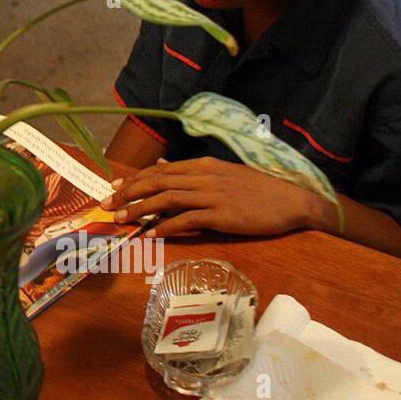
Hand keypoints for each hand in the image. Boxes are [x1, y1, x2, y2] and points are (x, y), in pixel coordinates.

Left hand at [101, 157, 313, 237]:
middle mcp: (204, 176)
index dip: (134, 179)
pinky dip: (167, 226)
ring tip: (122, 220)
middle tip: (108, 206)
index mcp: (203, 165)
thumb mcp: (222, 173)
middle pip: (157, 182)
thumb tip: (162, 165)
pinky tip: (152, 234)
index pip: (160, 170)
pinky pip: (188, 220)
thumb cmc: (258, 189)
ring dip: (141, 210)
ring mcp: (213, 195)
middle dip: (129, 193)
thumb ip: (191, 170)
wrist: (292, 200)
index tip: (114, 188)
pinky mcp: (223, 215)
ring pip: (167, 199)